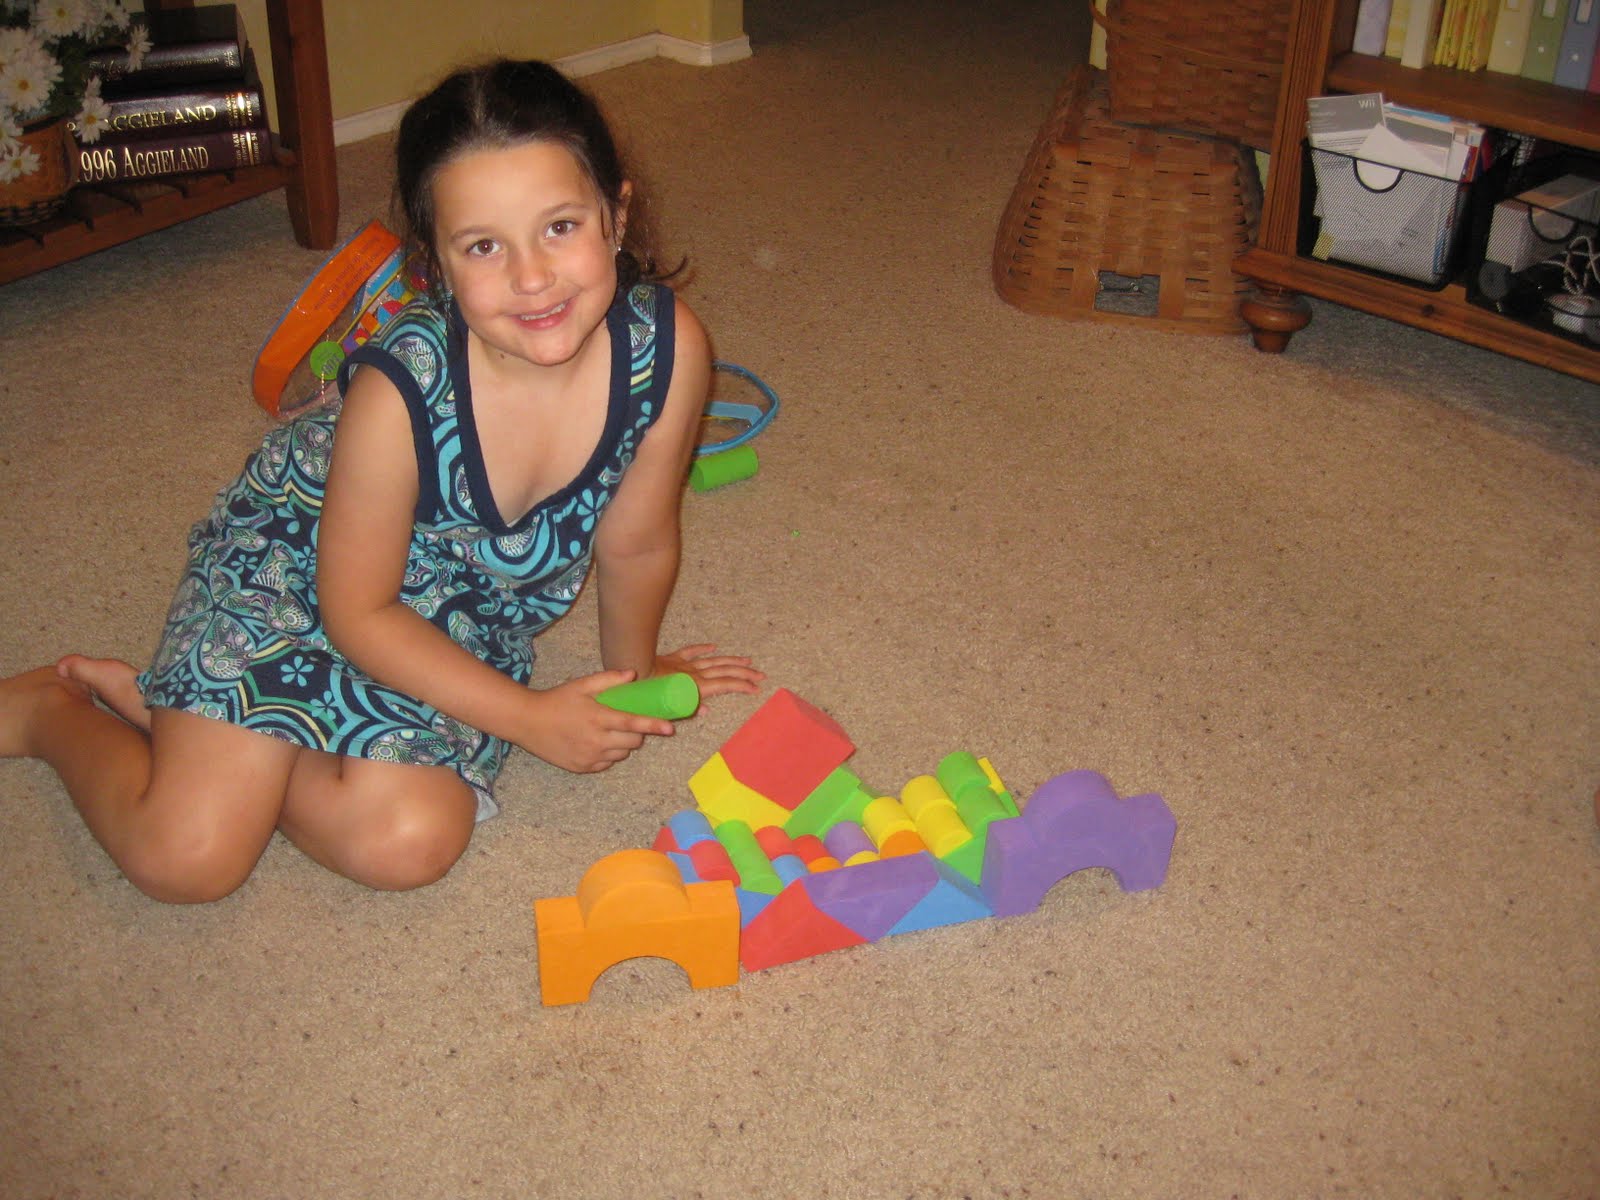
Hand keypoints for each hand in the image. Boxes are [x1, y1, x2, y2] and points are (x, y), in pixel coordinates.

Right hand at [516, 671, 674, 773]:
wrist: (527, 722)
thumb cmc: (557, 700)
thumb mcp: (581, 685)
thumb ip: (608, 680)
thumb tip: (633, 675)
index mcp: (598, 718)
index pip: (633, 723)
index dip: (654, 725)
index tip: (670, 727)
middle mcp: (596, 740)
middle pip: (632, 742)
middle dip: (636, 733)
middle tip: (625, 722)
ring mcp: (589, 757)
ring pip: (621, 754)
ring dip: (622, 744)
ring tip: (608, 731)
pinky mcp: (582, 768)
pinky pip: (606, 764)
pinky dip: (608, 754)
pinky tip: (596, 742)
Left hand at [655, 644, 764, 699]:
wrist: (634, 671)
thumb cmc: (649, 694)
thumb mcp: (668, 707)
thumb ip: (688, 709)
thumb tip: (704, 710)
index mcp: (696, 686)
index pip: (726, 685)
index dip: (743, 686)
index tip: (756, 688)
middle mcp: (694, 673)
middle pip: (725, 671)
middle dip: (744, 673)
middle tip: (760, 675)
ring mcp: (685, 664)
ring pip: (714, 661)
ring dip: (731, 661)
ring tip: (747, 661)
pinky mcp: (673, 658)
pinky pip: (691, 652)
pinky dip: (703, 649)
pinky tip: (713, 647)